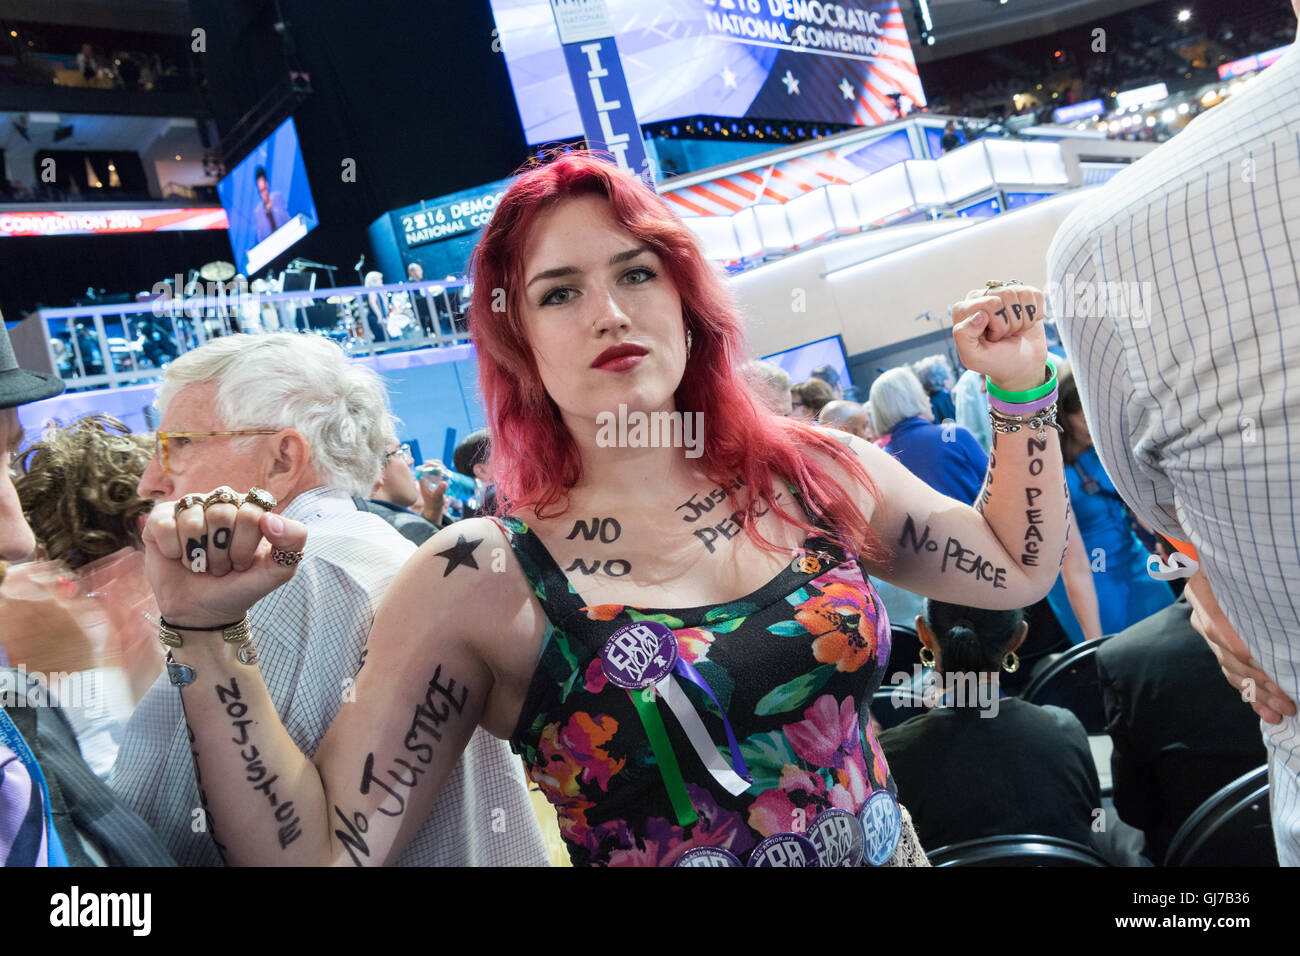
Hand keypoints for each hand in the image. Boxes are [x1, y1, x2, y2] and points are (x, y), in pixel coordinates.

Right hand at [142, 489, 307, 627]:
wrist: (203, 611)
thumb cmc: (240, 586)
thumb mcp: (277, 571)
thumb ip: (292, 543)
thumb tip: (270, 518)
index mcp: (252, 508)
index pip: (252, 513)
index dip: (245, 546)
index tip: (242, 563)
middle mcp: (221, 501)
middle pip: (222, 513)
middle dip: (221, 552)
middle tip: (221, 566)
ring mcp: (191, 508)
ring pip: (192, 519)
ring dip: (196, 554)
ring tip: (200, 564)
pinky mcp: (161, 518)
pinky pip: (164, 523)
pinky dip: (172, 549)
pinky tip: (178, 557)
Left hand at [417, 460, 447, 523]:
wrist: (434, 508)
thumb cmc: (433, 503)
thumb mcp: (436, 497)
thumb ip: (440, 491)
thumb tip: (444, 482)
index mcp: (422, 480)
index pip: (423, 467)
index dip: (430, 465)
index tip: (438, 467)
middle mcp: (425, 477)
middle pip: (428, 464)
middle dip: (436, 464)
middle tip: (444, 468)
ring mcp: (430, 477)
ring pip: (433, 466)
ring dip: (439, 465)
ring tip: (445, 470)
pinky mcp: (435, 478)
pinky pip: (437, 470)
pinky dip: (442, 468)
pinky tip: (446, 472)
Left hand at [951, 284, 1048, 392]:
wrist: (1021, 365)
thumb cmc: (996, 360)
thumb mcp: (973, 358)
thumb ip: (964, 337)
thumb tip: (979, 314)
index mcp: (963, 310)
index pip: (991, 304)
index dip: (999, 326)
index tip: (992, 339)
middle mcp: (980, 296)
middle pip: (1007, 296)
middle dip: (1011, 323)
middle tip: (1004, 335)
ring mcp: (1001, 293)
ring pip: (1022, 295)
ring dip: (1023, 320)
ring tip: (1013, 331)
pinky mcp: (1021, 293)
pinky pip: (1035, 295)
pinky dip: (1036, 314)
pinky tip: (1024, 323)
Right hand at [1184, 567, 1296, 723]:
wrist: (1229, 549)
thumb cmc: (1249, 553)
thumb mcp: (1246, 568)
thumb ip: (1258, 588)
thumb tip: (1291, 597)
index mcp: (1203, 588)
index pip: (1220, 628)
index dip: (1247, 652)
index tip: (1278, 669)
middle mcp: (1201, 611)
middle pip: (1227, 654)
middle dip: (1261, 682)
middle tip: (1289, 701)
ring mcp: (1206, 627)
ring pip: (1230, 668)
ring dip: (1258, 694)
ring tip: (1282, 711)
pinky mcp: (1218, 642)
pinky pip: (1229, 671)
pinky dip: (1249, 693)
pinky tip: (1265, 710)